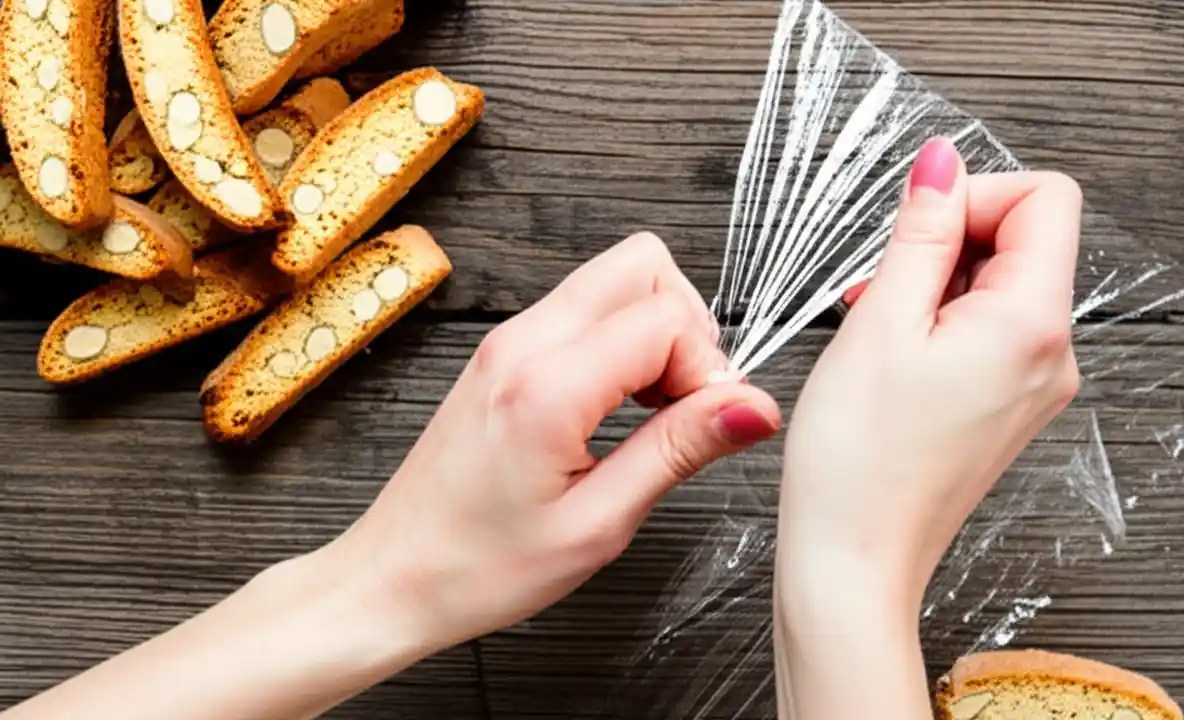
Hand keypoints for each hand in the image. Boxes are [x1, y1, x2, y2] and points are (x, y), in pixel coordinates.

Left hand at [337, 232, 781, 651]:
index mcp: (545, 386)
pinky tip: (620, 408)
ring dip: (655, 335)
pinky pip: (586, 311)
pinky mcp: (505, 352)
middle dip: (687, 328)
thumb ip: (679, 450)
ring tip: (651, 413)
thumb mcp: (598, 523)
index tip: (709, 425)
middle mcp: (521, 343)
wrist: (393, 578)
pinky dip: (623, 345)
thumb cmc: (477, 567)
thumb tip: (752, 407)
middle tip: (684, 406)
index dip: (709, 369)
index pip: (667, 318)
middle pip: (642, 265)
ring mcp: (508, 340)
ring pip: (616, 280)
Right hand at [774, 139, 1081, 719]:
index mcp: (1032, 323)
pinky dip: (936, 322)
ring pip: (997, 286)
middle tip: (882, 284)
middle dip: (947, 240)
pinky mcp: (1004, 408)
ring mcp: (1032, 386)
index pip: (1045, 198)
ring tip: (874, 324)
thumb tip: (944, 162)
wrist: (854, 561)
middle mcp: (1051, 355)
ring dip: (933, 283)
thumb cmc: (858, 459)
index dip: (975, 193)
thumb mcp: (880, 320)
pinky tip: (885, 353)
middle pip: (1023, 240)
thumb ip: (922, 231)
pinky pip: (986, 333)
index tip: (914, 227)